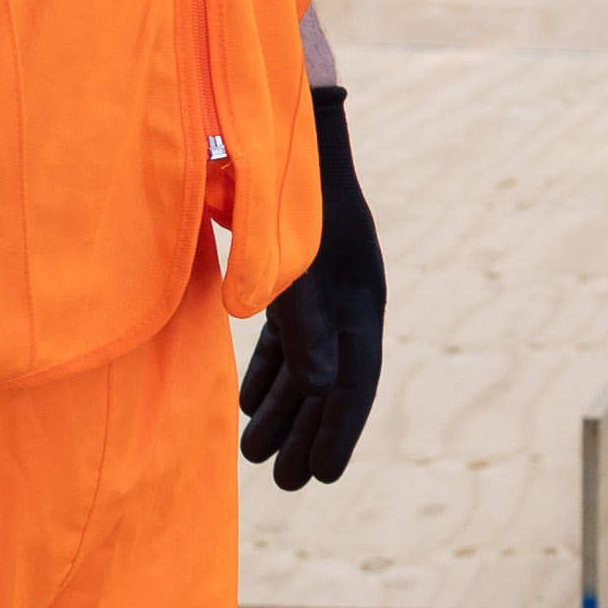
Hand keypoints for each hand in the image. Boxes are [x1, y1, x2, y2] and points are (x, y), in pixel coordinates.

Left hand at [243, 85, 384, 488]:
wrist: (273, 122)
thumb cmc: (284, 187)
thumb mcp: (294, 257)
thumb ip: (306, 320)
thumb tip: (322, 388)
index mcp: (359, 295)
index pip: (356, 379)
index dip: (340, 432)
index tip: (320, 478)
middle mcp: (345, 297)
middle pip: (331, 381)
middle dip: (307, 432)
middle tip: (284, 484)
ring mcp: (319, 287)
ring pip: (305, 363)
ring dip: (283, 409)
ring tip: (255, 455)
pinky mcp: (290, 275)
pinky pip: (285, 337)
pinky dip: (267, 372)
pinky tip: (247, 402)